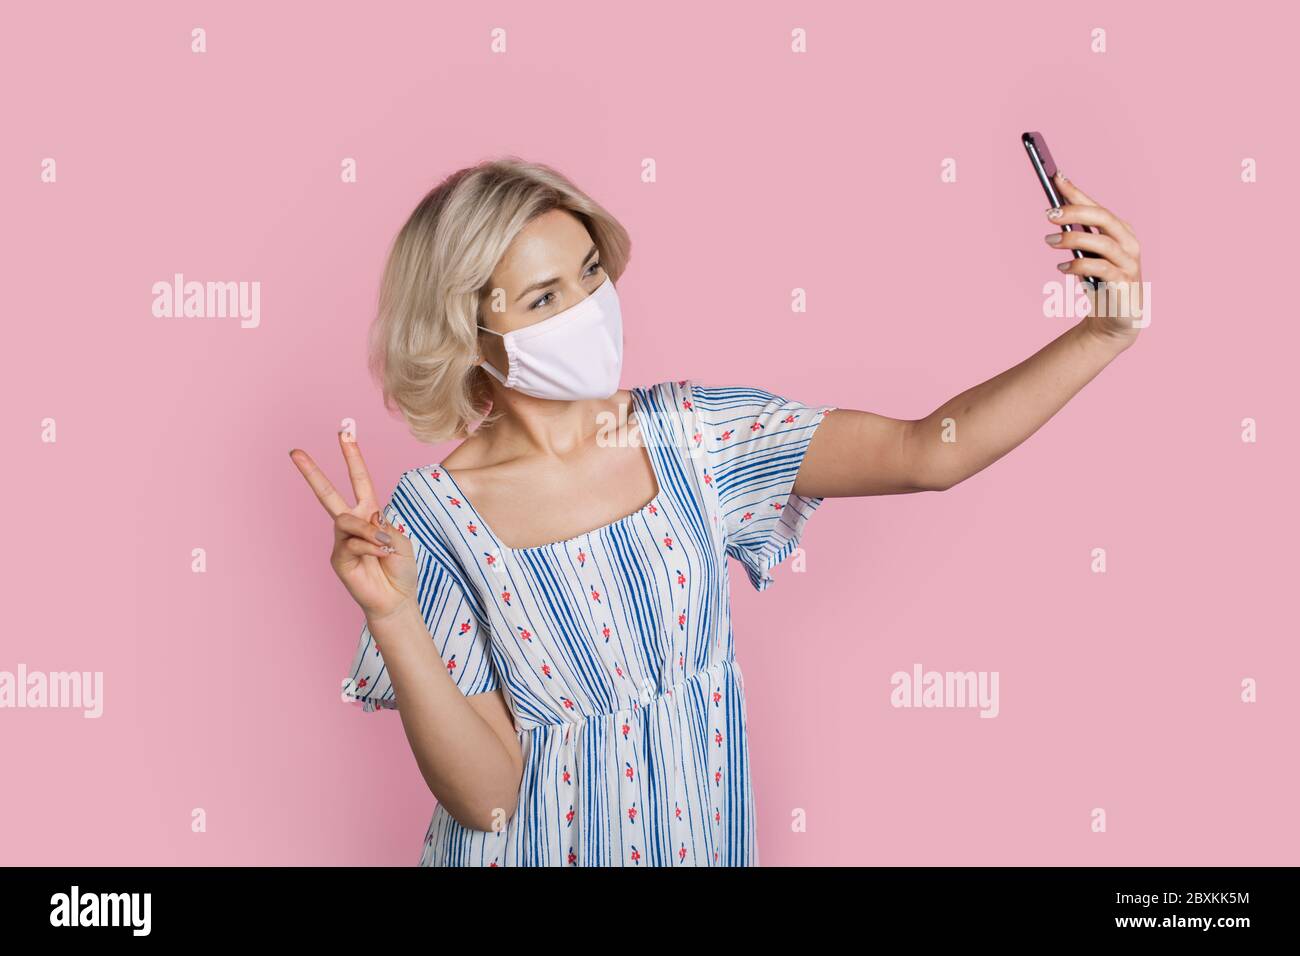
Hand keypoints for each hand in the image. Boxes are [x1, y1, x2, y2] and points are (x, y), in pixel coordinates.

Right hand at [288, 432, 417, 622]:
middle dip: (312, 472)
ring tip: (386, 548)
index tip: (343, 432)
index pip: (359, 479)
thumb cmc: (400, 569)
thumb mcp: (400, 540)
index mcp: (370, 513)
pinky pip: (353, 543)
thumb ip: (383, 526)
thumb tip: (364, 521)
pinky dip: (372, 549)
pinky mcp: (338, 558)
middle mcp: (353, 523)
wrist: (397, 599)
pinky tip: (382, 558)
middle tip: (295, 452)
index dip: (352, 456)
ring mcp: (342, 541)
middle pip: (328, 493)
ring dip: (370, 533)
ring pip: (347, 521)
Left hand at [1045, 171, 1144, 348]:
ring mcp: (1129, 263)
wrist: (1115, 320)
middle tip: (1048, 214)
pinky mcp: (1124, 283)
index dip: (1077, 192)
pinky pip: (1101, 269)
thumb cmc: (1100, 282)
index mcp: (1120, 231)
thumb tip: (1055, 213)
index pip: (1097, 206)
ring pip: (1102, 242)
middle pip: (1103, 218)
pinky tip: (1062, 267)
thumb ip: (1078, 236)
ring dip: (1072, 239)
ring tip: (1049, 242)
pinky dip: (1079, 265)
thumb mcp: (1088, 256)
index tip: (1055, 177)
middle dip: (1074, 212)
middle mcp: (1129, 243)